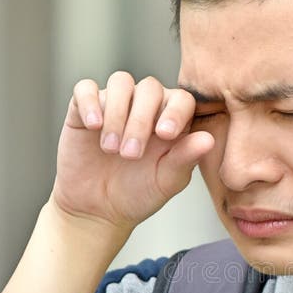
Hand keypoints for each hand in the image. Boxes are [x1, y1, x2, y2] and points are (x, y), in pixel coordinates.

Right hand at [52, 71, 213, 232]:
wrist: (98, 210)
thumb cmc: (138, 194)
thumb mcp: (165, 181)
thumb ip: (186, 158)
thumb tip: (208, 140)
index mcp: (172, 120)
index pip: (181, 99)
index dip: (175, 111)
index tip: (165, 134)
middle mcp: (145, 107)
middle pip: (149, 88)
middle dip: (141, 120)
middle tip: (131, 155)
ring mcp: (115, 104)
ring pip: (120, 82)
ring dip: (117, 112)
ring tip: (111, 148)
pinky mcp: (83, 109)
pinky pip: (85, 89)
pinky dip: (90, 102)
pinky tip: (93, 125)